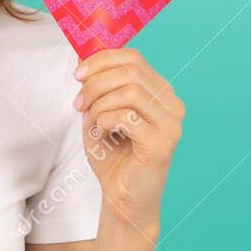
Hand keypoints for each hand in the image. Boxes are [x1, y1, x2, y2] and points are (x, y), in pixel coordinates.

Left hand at [73, 47, 182, 232]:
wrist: (122, 197)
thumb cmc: (112, 156)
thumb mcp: (99, 112)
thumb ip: (95, 84)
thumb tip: (82, 53)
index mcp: (160, 92)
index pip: (134, 57)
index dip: (102, 59)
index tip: (78, 74)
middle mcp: (172, 104)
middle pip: (130, 71)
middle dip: (95, 83)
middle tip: (79, 103)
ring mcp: (171, 124)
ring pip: (129, 91)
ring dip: (99, 104)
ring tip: (91, 121)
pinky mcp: (162, 143)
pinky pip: (127, 117)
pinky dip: (105, 121)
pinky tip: (102, 133)